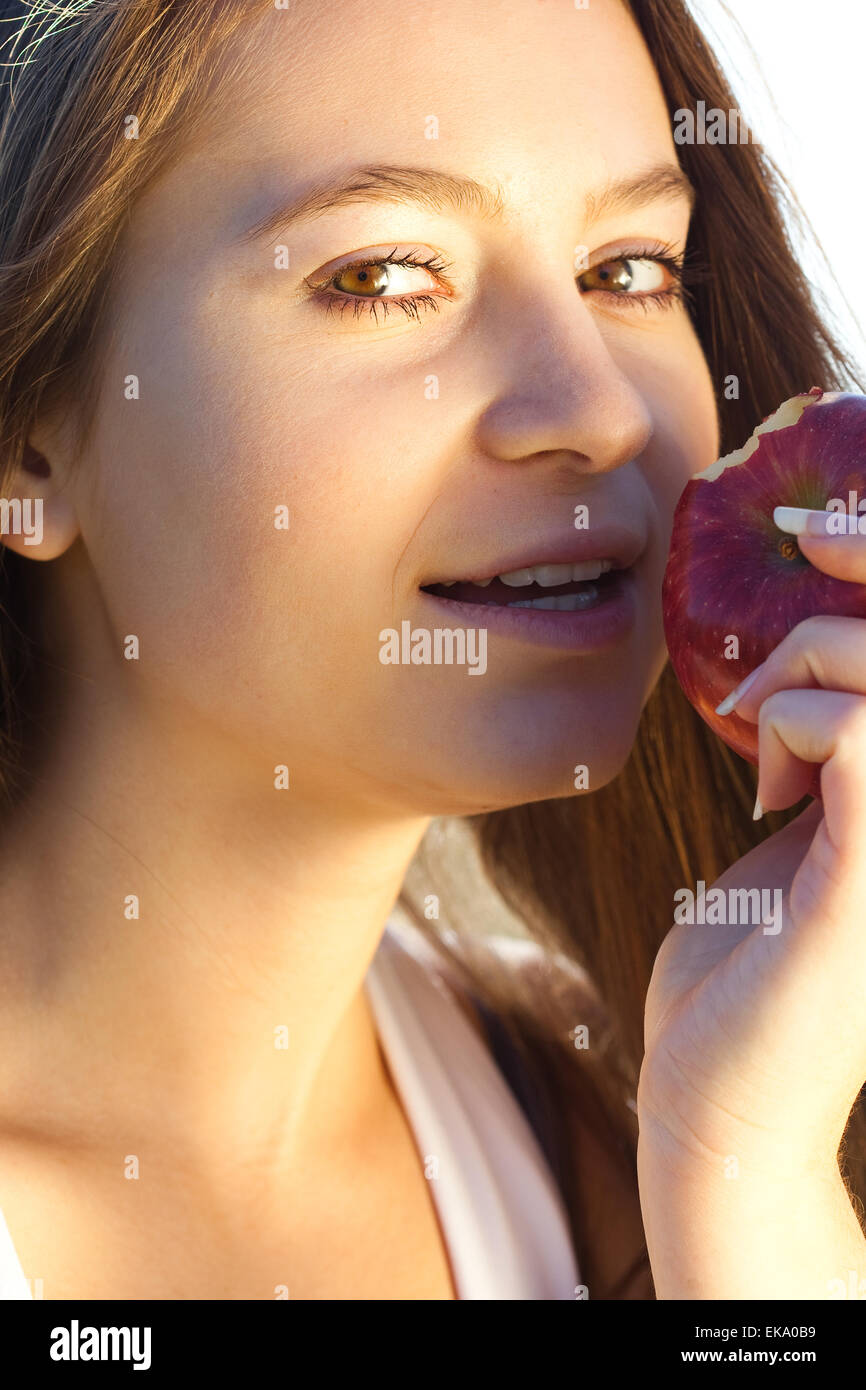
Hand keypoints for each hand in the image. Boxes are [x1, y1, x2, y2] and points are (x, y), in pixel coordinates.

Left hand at [639, 511, 865, 1181]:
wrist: (719, 1092)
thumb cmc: (757, 966)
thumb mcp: (818, 832)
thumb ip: (850, 750)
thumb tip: (827, 662)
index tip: (828, 532)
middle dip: (850, 594)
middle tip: (769, 655)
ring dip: (803, 675)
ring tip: (759, 742)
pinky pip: (858, 726)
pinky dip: (794, 724)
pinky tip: (766, 794)